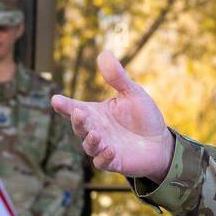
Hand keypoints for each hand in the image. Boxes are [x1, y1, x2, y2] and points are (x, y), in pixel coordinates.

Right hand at [51, 50, 174, 183]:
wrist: (160, 142)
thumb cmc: (143, 117)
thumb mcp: (132, 93)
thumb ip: (117, 77)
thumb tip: (104, 53)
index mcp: (96, 113)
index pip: (75, 108)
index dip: (64, 105)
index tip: (55, 100)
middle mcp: (95, 130)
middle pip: (79, 126)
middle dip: (77, 121)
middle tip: (79, 112)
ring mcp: (103, 147)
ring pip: (88, 145)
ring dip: (90, 139)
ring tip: (96, 133)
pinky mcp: (113, 161)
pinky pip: (102, 162)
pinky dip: (104, 156)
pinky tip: (110, 149)